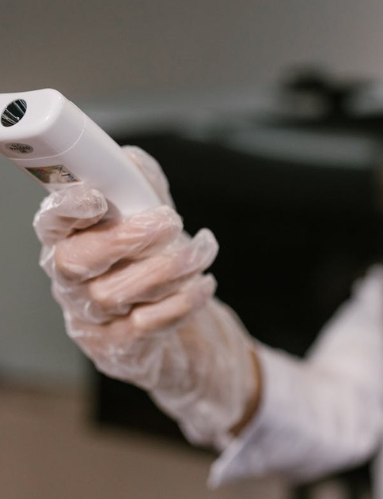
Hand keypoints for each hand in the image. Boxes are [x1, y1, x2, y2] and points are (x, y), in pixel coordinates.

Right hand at [33, 147, 259, 445]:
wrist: (170, 316)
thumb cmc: (152, 258)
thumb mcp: (148, 217)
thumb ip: (139, 187)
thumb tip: (130, 160)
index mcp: (71, 240)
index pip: (52, 223)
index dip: (67, 209)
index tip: (96, 197)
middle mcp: (71, 281)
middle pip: (77, 262)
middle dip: (127, 238)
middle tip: (169, 221)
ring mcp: (90, 317)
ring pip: (116, 294)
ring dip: (170, 267)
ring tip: (202, 250)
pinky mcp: (116, 346)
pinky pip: (146, 325)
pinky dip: (183, 301)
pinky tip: (204, 283)